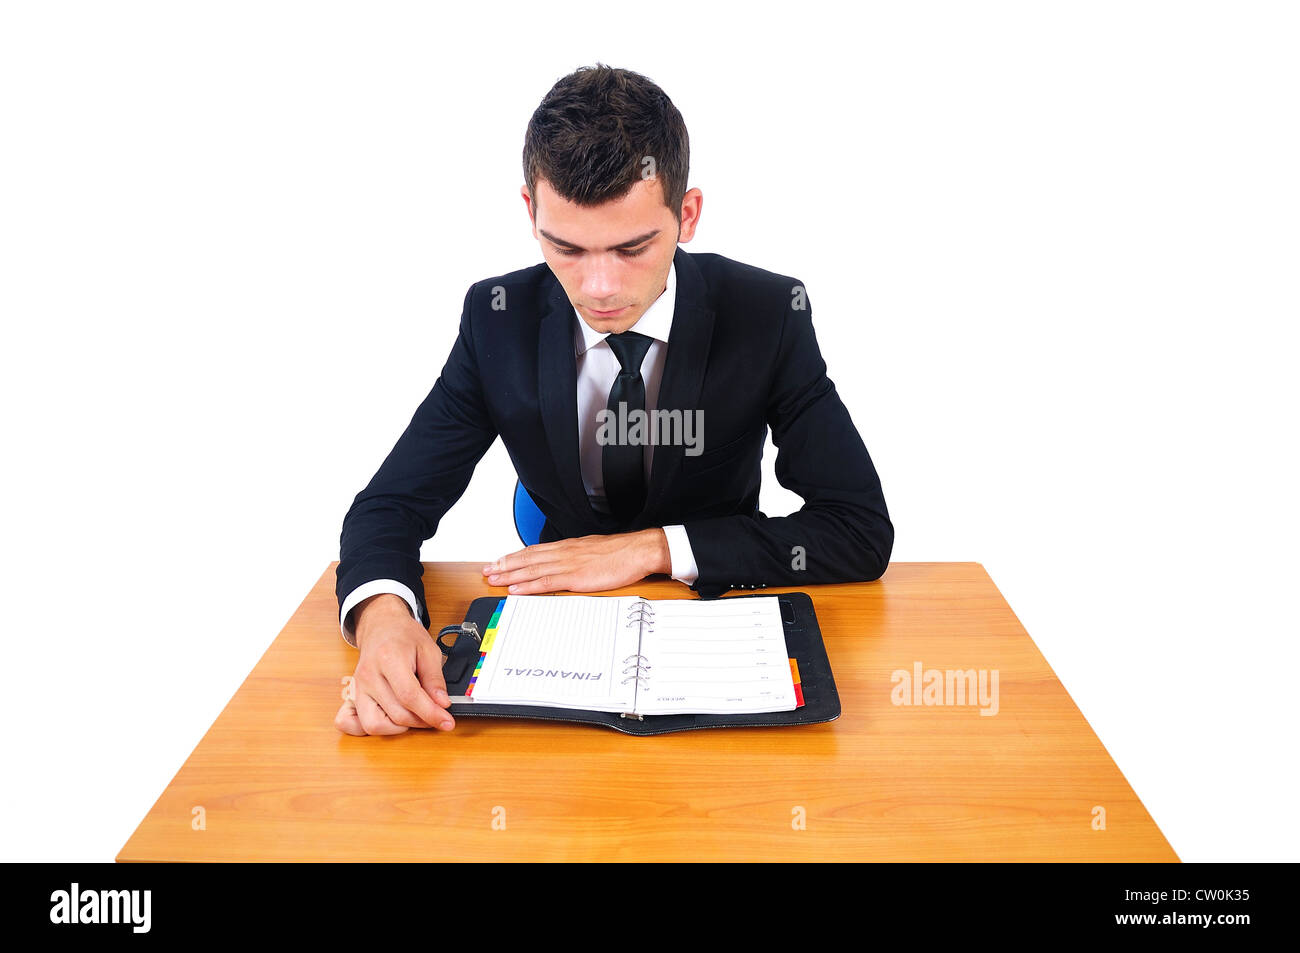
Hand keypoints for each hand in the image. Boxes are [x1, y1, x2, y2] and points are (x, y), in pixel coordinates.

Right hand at [334, 593, 455, 735]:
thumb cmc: (403, 635)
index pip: (409, 696)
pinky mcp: (354, 695)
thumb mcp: (428, 650)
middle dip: (421, 721)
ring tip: (416, 716)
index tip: (446, 721)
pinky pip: (355, 724)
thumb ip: (435, 679)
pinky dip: (374, 729)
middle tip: (437, 716)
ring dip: (399, 728)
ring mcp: (358, 687)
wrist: (380, 626)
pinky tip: (392, 722)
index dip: (430, 713)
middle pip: (396, 713)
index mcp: (389, 658)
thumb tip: (442, 704)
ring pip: (375, 725)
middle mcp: (369, 675)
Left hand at [482, 528, 670, 593]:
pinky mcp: (575, 577)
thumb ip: (578, 557)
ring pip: (532, 570)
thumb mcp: (594, 550)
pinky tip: (516, 589)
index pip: (534, 551)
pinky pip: (546, 582)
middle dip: (505, 565)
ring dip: (510, 575)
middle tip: (487, 571)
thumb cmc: (621, 552)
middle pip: (527, 559)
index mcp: (568, 547)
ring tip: (494, 579)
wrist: (638, 551)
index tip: (499, 561)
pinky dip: (528, 586)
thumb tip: (567, 563)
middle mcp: (564, 553)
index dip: (514, 556)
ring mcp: (568, 565)